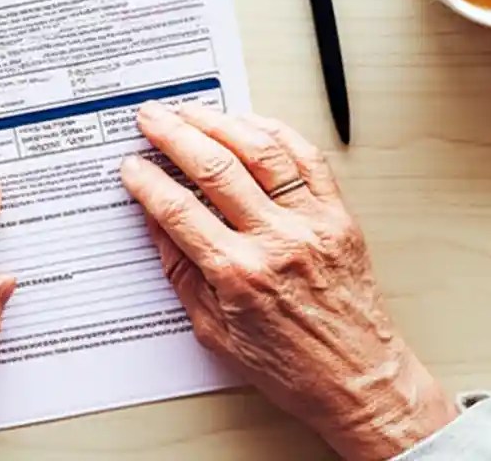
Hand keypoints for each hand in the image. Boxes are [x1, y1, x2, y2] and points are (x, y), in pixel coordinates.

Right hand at [120, 102, 457, 460]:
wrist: (358, 380)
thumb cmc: (291, 367)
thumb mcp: (215, 333)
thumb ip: (182, 274)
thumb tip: (157, 226)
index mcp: (238, 273)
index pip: (178, 210)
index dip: (147, 182)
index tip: (131, 166)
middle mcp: (276, 241)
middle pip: (214, 168)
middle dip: (174, 135)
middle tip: (152, 118)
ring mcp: (311, 223)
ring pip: (261, 151)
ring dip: (221, 122)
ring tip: (194, 110)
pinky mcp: (338, 217)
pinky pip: (308, 159)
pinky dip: (277, 132)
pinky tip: (251, 123)